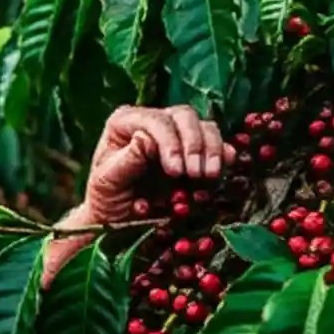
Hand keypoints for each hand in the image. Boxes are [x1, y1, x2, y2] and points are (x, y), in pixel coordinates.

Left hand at [42, 105, 234, 285]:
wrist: (118, 217)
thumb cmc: (107, 197)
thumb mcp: (107, 181)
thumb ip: (126, 160)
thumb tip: (145, 138)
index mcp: (125, 122)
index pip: (155, 120)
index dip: (169, 142)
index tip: (176, 171)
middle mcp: (153, 121)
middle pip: (184, 116)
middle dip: (193, 144)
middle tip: (195, 174)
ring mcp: (176, 133)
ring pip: (204, 126)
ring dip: (211, 149)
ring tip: (209, 176)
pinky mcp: (194, 150)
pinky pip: (216, 142)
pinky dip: (223, 153)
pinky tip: (226, 166)